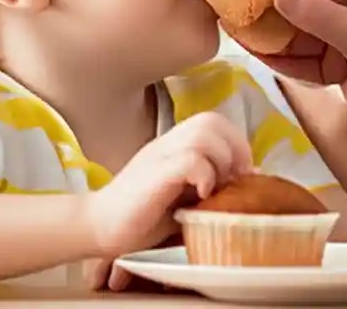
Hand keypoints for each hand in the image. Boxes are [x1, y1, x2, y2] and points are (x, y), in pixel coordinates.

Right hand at [84, 112, 252, 257]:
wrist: (96, 227)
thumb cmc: (141, 217)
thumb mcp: (183, 198)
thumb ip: (210, 184)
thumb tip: (250, 179)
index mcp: (174, 146)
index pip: (214, 121)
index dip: (236, 144)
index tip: (241, 176)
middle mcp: (167, 144)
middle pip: (211, 119)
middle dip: (234, 148)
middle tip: (233, 180)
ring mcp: (158, 156)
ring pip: (204, 132)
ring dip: (221, 160)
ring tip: (216, 187)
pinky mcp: (153, 174)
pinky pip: (190, 158)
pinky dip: (204, 174)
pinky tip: (200, 195)